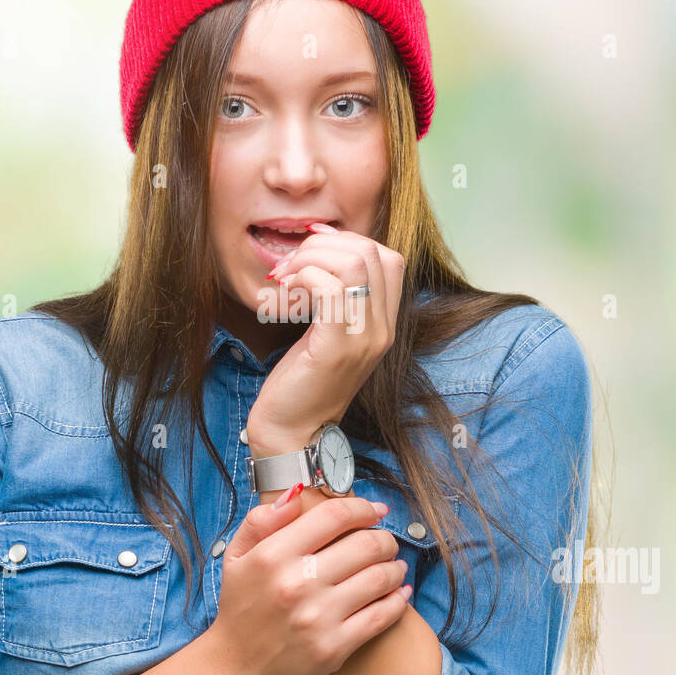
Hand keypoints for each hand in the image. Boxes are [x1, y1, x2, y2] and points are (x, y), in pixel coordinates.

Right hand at [208, 483, 411, 674]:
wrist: (237, 670)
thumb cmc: (241, 609)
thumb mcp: (237, 557)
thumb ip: (262, 520)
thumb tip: (296, 493)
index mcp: (273, 555)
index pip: (334, 515)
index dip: (362, 508)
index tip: (374, 510)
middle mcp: (297, 583)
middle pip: (366, 544)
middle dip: (384, 538)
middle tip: (386, 541)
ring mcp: (318, 617)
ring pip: (380, 578)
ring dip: (395, 567)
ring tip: (394, 566)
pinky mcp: (334, 647)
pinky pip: (381, 616)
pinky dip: (398, 601)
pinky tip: (400, 593)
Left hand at [247, 223, 405, 453]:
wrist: (294, 433)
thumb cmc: (303, 382)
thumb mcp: (328, 334)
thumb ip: (335, 299)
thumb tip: (318, 251)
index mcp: (384, 324)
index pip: (389, 258)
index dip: (349, 241)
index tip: (312, 248)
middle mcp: (382, 329)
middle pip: (372, 252)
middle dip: (324, 245)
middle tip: (292, 263)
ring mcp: (364, 339)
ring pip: (353, 263)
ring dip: (311, 257)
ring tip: (287, 275)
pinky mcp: (336, 347)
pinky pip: (328, 288)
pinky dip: (303, 277)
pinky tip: (286, 291)